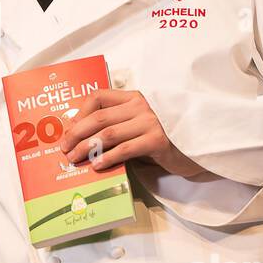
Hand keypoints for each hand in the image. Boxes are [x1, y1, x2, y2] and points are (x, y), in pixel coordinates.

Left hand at [57, 88, 219, 180]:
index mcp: (135, 98)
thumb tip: (85, 138)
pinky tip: (97, 166)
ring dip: (87, 147)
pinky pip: (126, 149)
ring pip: (108, 133)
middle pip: (99, 117)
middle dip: (77, 133)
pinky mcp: (158, 140)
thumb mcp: (141, 125)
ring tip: (75, 159)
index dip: (80, 112)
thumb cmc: (167, 138)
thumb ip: (119, 125)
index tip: (68, 128)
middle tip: (64, 148)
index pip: (99, 96)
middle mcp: (141, 106)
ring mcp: (150, 122)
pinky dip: (108, 157)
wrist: (198, 149)